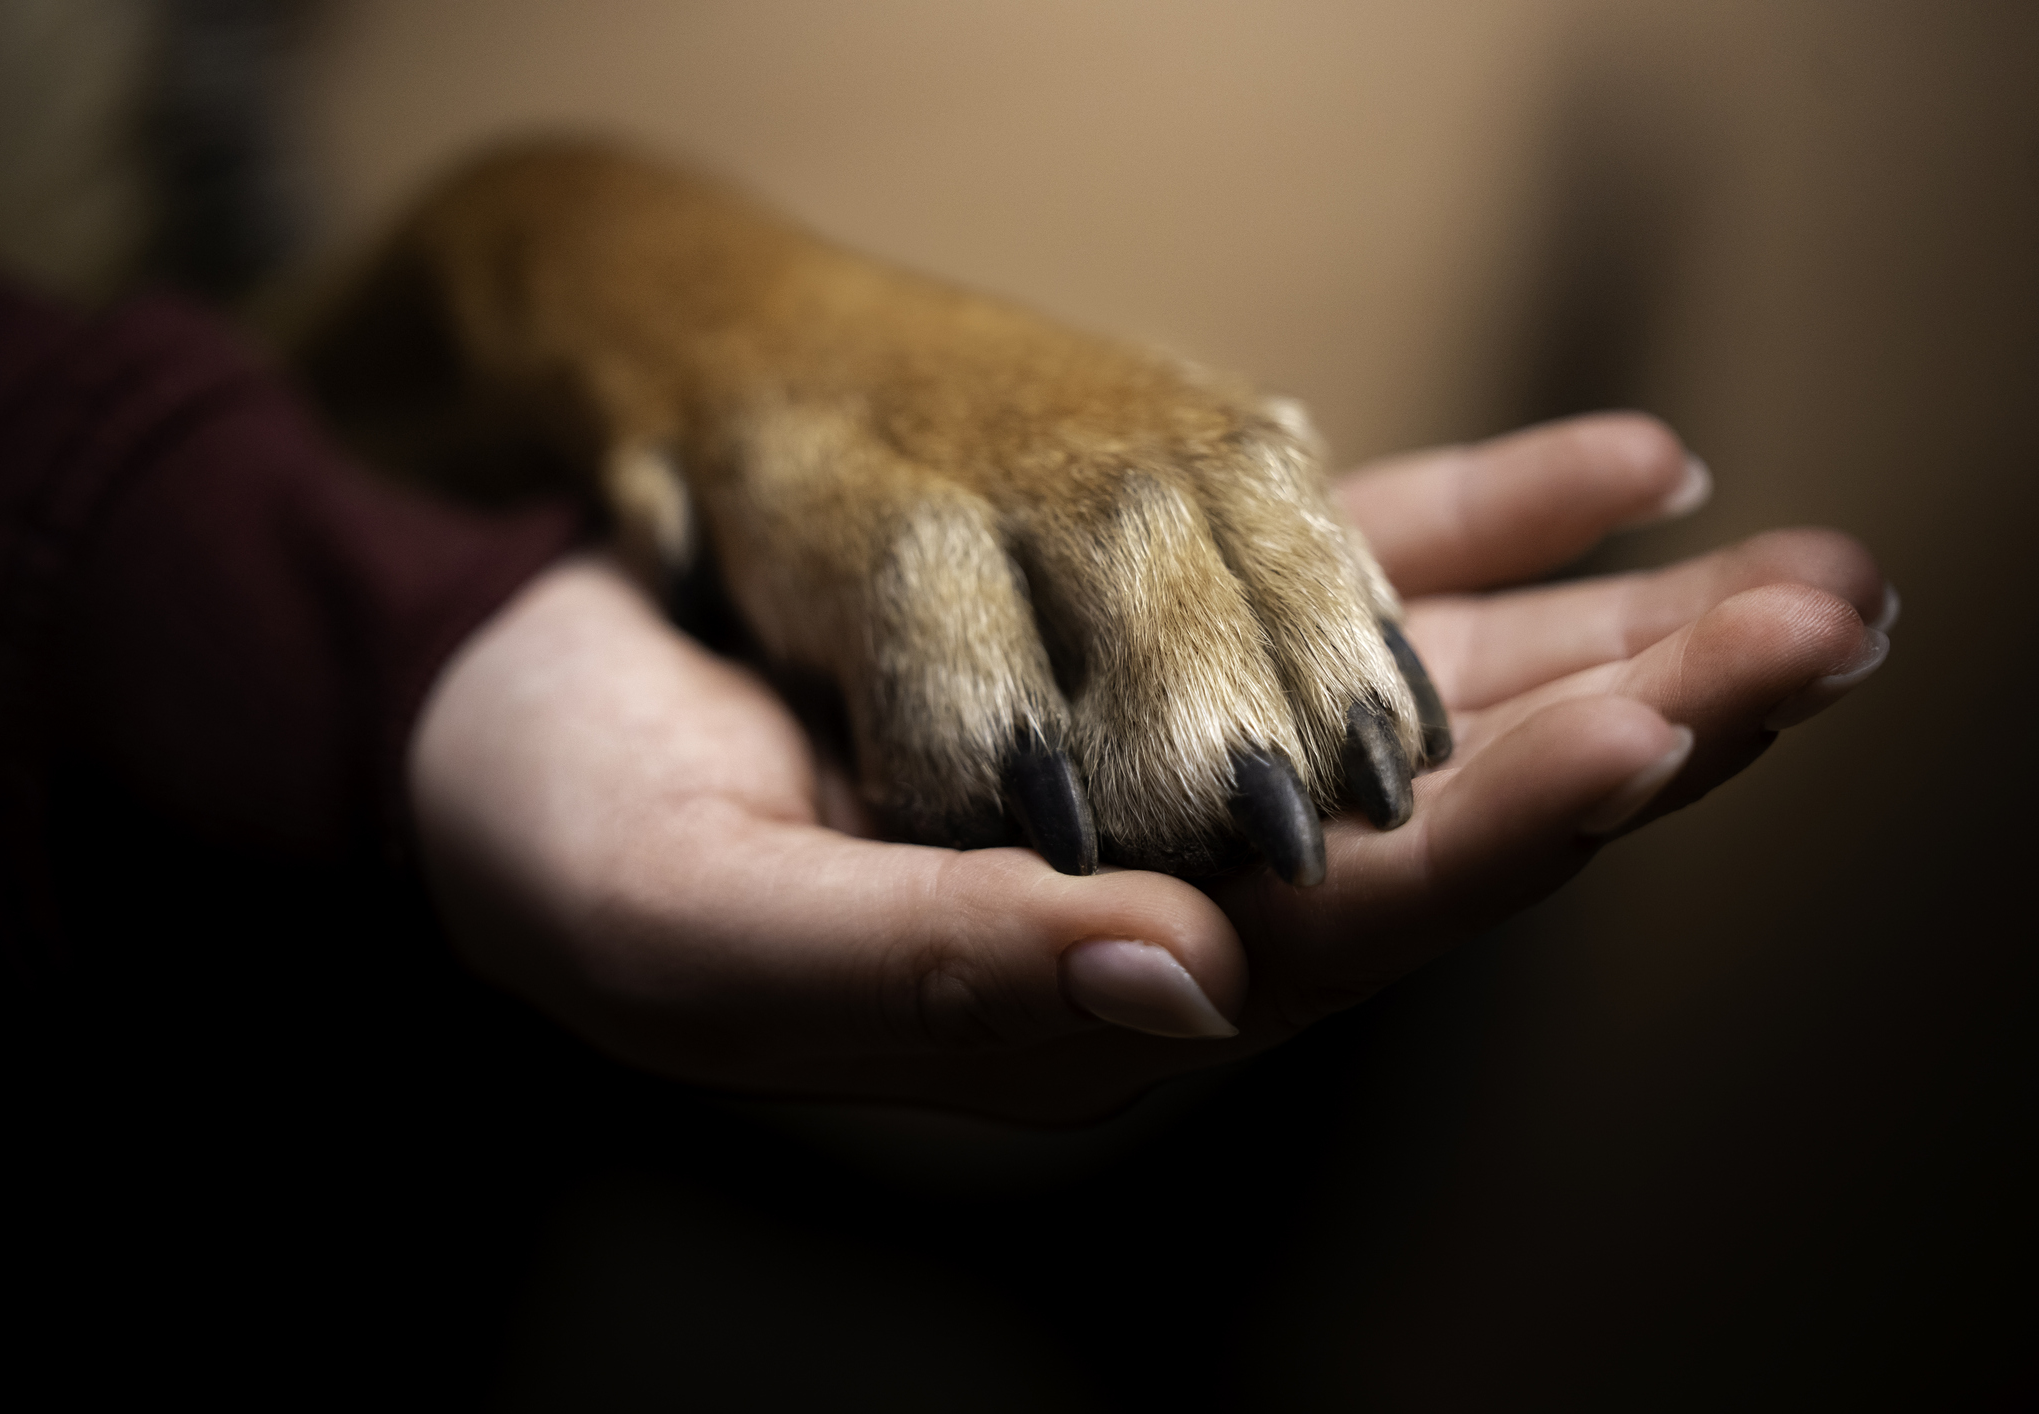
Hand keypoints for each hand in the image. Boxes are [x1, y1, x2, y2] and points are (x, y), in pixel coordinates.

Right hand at [409, 413, 1887, 1121]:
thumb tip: (1182, 987)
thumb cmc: (566, 843)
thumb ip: (937, 975)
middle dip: (1639, 730)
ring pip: (1427, 699)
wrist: (502, 723)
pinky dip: (1476, 525)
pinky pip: (1334, 577)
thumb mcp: (705, 931)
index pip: (1336, 931)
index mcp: (1072, 987)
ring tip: (1802, 575)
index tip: (1659, 742)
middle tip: (1829, 631)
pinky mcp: (1134, 644)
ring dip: (1612, 633)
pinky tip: (1622, 468)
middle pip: (1441, 816)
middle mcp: (1160, 879)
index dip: (1503, 841)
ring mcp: (1161, 758)